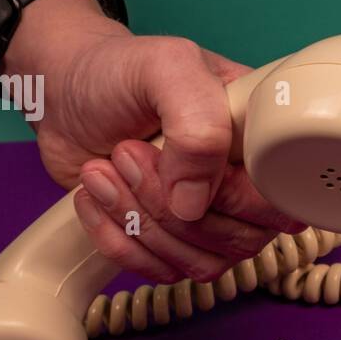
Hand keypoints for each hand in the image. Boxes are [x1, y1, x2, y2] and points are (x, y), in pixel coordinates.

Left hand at [7, 0, 304, 282]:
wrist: (62, 90)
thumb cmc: (118, 71)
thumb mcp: (167, 67)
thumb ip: (198, 126)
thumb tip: (195, 204)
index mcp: (258, 140)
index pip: (278, 201)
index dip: (228, 197)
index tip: (169, 159)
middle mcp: (243, 184)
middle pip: (238, 240)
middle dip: (166, 205)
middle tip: (125, 154)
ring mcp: (209, 218)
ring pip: (201, 263)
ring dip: (139, 222)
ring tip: (104, 171)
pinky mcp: (168, 242)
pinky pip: (160, 271)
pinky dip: (118, 239)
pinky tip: (95, 196)